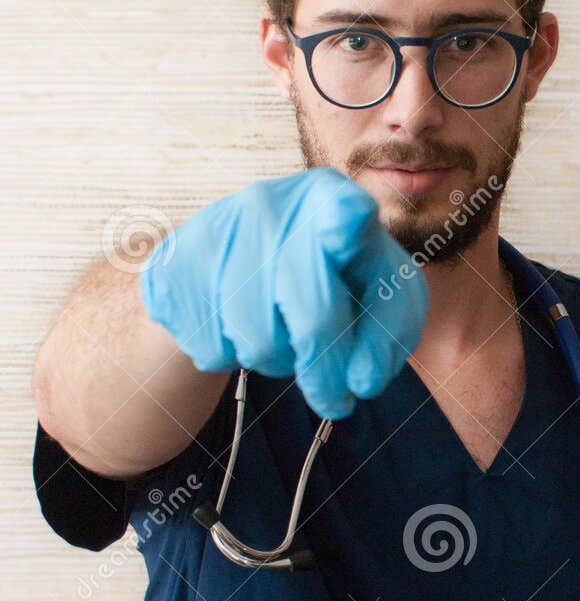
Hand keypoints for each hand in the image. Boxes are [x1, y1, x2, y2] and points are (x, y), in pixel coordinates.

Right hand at [139, 168, 427, 421]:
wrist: (241, 263)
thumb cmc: (332, 283)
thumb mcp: (377, 301)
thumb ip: (386, 338)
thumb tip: (361, 381)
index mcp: (332, 199)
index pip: (341, 209)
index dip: (345, 222)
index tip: (347, 227)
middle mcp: (270, 203)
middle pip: (310, 314)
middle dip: (326, 372)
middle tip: (335, 401)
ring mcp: (214, 229)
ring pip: (257, 340)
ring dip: (277, 362)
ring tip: (282, 338)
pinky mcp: (171, 264)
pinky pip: (209, 348)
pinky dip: (231, 358)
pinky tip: (238, 328)